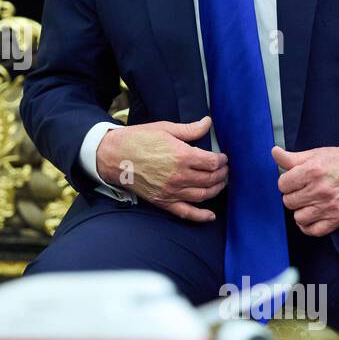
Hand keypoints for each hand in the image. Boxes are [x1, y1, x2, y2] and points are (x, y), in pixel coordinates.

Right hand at [96, 117, 226, 222]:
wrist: (114, 156)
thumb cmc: (138, 139)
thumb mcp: (165, 128)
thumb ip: (189, 129)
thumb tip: (208, 123)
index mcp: (182, 156)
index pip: (213, 162)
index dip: (222, 160)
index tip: (222, 157)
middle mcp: (179, 176)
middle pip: (211, 179)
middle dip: (222, 174)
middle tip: (224, 170)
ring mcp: (172, 191)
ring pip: (203, 195)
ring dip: (216, 190)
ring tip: (220, 183)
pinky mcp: (163, 201)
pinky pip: (186, 213)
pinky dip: (200, 216)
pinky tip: (211, 215)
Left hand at [273, 145, 338, 236]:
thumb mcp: (316, 154)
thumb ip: (292, 158)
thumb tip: (274, 153)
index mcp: (313, 171)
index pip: (282, 184)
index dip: (287, 182)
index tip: (295, 181)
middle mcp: (320, 190)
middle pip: (289, 201)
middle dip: (293, 195)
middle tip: (303, 190)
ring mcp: (330, 206)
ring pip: (298, 217)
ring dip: (301, 210)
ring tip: (309, 202)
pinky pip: (313, 231)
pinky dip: (309, 226)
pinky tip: (312, 215)